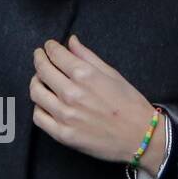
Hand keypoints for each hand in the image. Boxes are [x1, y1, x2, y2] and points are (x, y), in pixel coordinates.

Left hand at [30, 36, 164, 171]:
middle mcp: (71, 94)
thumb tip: (71, 41)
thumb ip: (88, 56)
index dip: (49, 47)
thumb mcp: (112, 74)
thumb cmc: (130, 104)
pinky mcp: (63, 134)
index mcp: (85, 75)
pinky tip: (45, 103)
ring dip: (36, 82)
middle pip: (42, 71)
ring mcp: (65, 115)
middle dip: (39, 59)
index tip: (48, 46)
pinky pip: (38, 117)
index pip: (56, 55)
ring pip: (36, 92)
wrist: (141, 136)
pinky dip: (38, 107)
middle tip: (39, 57)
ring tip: (40, 79)